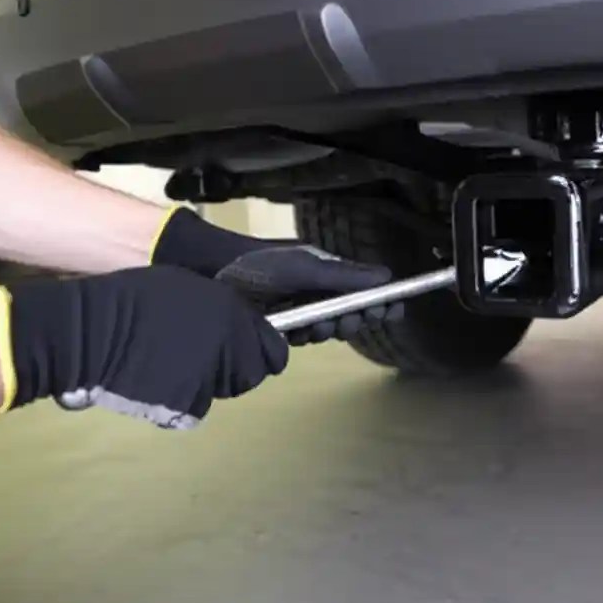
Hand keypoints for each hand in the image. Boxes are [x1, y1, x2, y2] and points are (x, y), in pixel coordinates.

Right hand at [0, 266, 286, 428]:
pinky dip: (177, 403)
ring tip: (167, 364)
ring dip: (204, 384)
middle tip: (197, 356)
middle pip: (250, 376)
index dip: (260, 352)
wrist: (94, 330)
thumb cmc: (136, 300)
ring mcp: (212, 382)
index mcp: (236, 318)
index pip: (273, 351)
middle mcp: (233, 351)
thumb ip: (222, 310)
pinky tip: (153, 382)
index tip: (245, 351)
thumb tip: (236, 325)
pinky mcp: (187, 408)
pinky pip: (191, 410)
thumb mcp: (191, 289)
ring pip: (219, 392)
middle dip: (233, 370)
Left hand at [150, 208, 402, 344]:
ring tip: (323, 324)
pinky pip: (305, 338)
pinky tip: (302, 332)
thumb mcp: (304, 266)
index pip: (361, 290)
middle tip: (356, 319)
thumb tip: (385, 277)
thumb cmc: (257, 264)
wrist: (209, 276)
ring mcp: (297, 311)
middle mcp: (313, 292)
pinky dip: (308, 336)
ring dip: (330, 328)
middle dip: (356, 318)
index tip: (393, 310)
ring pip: (328, 328)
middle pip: (348, 312)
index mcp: (323, 273)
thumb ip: (343, 275)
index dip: (379, 301)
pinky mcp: (280, 330)